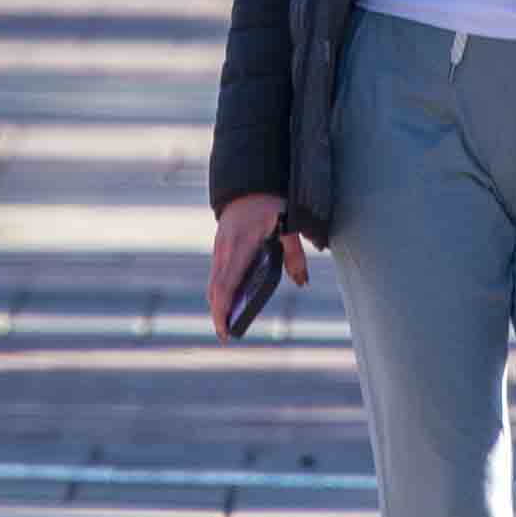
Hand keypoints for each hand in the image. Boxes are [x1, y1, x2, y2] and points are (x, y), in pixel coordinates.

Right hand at [206, 194, 308, 329]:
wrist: (250, 182)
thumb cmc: (273, 204)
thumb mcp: (289, 226)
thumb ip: (294, 255)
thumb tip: (301, 282)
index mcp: (242, 245)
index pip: (228, 283)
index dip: (223, 309)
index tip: (225, 328)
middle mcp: (226, 248)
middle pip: (216, 288)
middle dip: (219, 313)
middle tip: (227, 334)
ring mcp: (220, 247)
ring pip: (214, 281)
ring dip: (218, 302)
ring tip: (228, 322)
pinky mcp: (220, 246)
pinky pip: (216, 272)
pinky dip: (219, 289)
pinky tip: (229, 299)